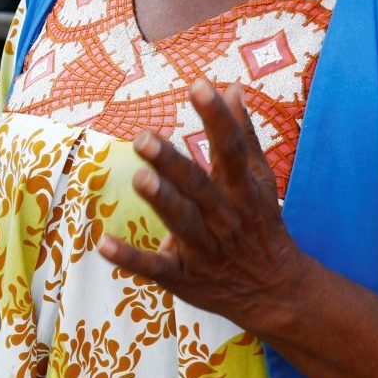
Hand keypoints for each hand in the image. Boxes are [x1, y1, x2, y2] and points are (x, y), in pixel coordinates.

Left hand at [96, 81, 316, 330]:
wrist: (275, 291)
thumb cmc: (259, 224)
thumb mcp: (258, 179)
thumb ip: (241, 134)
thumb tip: (231, 86)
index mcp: (241, 189)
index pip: (230, 149)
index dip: (216, 117)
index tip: (199, 86)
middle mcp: (224, 217)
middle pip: (198, 186)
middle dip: (172, 163)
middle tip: (143, 138)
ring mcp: (205, 249)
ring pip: (182, 223)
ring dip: (161, 201)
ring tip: (139, 178)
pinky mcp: (185, 278)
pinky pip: (156, 269)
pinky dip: (130, 259)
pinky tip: (103, 245)